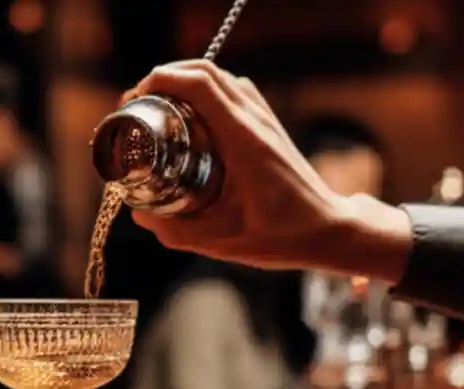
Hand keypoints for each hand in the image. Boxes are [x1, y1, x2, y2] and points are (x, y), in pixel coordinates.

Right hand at [124, 61, 413, 281]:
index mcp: (243, 139)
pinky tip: (192, 118)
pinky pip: (234, 91)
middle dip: (166, 77)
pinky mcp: (269, 126)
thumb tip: (139, 215)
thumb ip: (176, 231)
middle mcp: (255, 120)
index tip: (136, 100)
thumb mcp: (222, 241)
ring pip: (221, 78)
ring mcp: (265, 119)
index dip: (162, 80)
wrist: (327, 229)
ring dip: (187, 81)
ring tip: (160, 107)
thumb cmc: (282, 236)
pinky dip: (207, 92)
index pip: (200, 85)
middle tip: (140, 103)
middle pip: (206, 72)